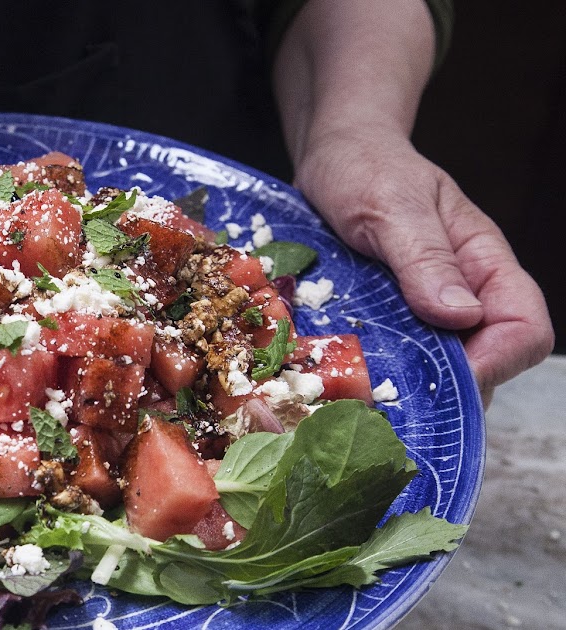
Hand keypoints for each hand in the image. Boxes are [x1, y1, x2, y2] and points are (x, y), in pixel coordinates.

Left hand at [293, 126, 553, 404]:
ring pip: (439, 370)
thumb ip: (425, 257)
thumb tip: (462, 315)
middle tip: (389, 400)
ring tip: (362, 395)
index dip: (495, 363)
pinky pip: (397, 359)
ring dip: (408, 387)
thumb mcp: (391, 206)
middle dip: (446, 389)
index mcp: (484, 264)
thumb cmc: (366, 167)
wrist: (330, 154)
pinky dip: (378, 373)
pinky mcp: (390, 318)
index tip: (444, 380)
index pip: (524, 329)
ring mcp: (424, 309)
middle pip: (485, 363)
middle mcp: (463, 294)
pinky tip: (347, 378)